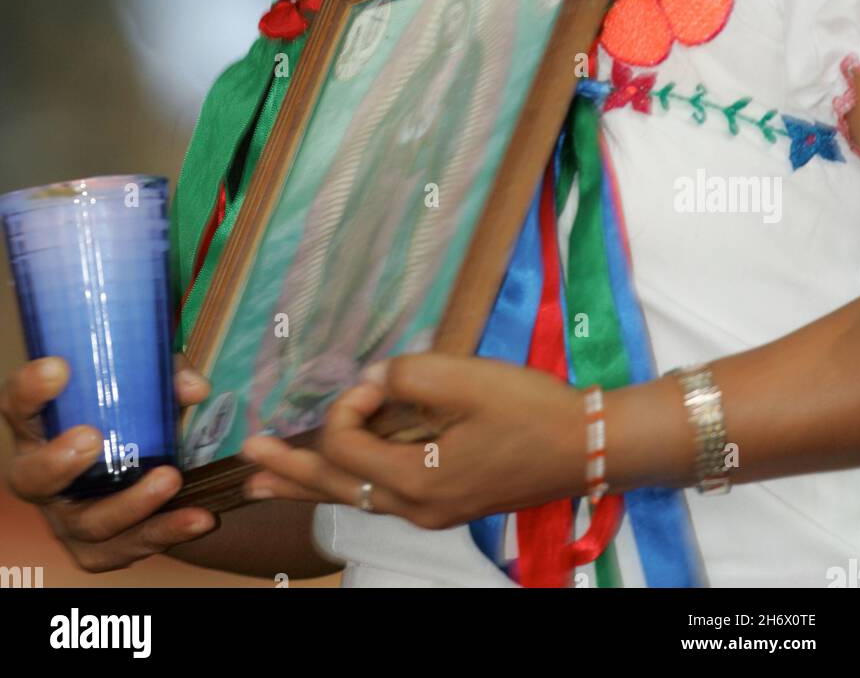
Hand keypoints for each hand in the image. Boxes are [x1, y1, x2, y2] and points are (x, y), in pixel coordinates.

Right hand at [0, 353, 218, 571]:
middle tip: (91, 438)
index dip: (30, 390)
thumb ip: (166, 378)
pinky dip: (166, 531)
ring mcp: (66, 519)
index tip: (58, 368)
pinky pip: (126, 548)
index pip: (18, 406)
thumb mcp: (143, 387)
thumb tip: (194, 386)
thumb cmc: (127, 416)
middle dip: (57, 462)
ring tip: (170, 477)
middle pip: (31, 479)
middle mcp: (41, 478)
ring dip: (130, 503)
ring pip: (86, 523)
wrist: (140, 474)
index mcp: (40, 428)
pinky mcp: (96, 550)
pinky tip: (198, 517)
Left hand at [239, 354, 586, 528]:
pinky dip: (346, 484)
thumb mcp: (467, 378)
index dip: (348, 403)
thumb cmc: (530, 411)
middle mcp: (415, 508)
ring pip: (354, 497)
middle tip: (246, 459)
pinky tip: (336, 480)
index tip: (379, 377)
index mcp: (415, 481)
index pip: (346, 446)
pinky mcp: (445, 502)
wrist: (587, 446)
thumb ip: (407, 374)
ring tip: (265, 483)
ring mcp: (430, 512)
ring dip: (309, 482)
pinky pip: (380, 496)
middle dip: (288, 469)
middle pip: (335, 488)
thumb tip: (373, 380)